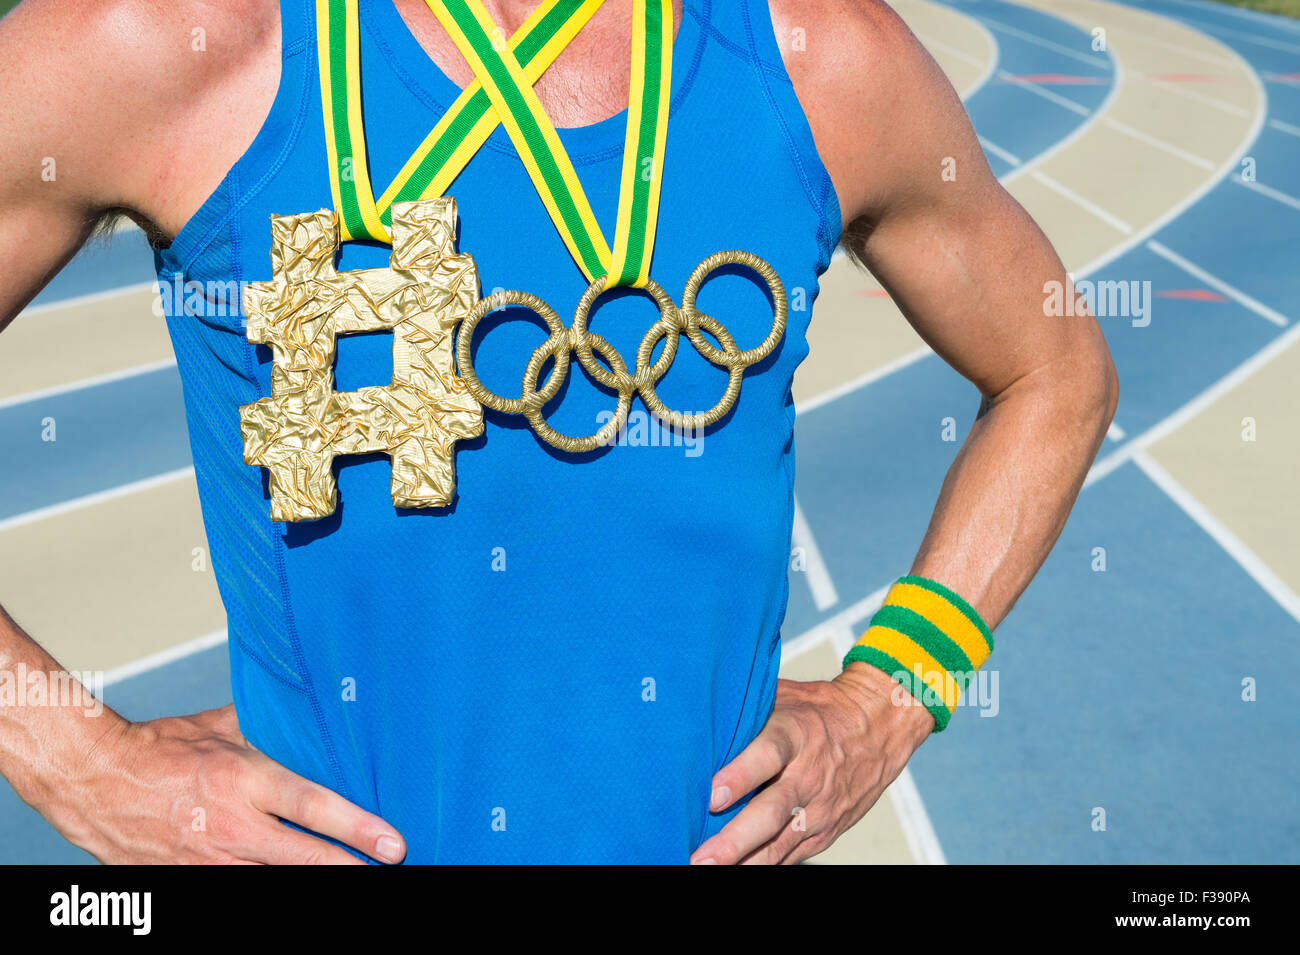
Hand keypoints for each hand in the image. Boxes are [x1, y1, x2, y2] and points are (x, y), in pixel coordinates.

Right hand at [33, 704, 404, 863]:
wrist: (92, 781)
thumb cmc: (159, 748)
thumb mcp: (220, 725)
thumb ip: (270, 726)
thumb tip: (310, 712)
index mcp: (242, 782)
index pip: (314, 808)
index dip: (358, 829)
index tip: (392, 843)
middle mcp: (230, 828)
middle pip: (304, 859)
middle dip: (349, 867)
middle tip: (387, 865)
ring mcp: (208, 863)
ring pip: (274, 879)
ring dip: (309, 873)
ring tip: (344, 867)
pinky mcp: (187, 882)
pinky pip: (238, 885)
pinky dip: (264, 877)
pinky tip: (286, 870)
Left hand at [690, 662, 933, 863]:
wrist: (878, 725)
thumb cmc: (819, 708)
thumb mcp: (785, 695)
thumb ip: (747, 708)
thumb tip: (699, 709)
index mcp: (796, 734)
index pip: (767, 755)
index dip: (740, 777)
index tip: (712, 796)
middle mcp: (808, 775)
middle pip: (771, 812)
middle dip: (734, 840)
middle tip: (702, 858)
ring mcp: (819, 807)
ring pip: (780, 843)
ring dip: (744, 861)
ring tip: (709, 871)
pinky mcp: (825, 829)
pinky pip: (791, 854)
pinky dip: (764, 865)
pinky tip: (738, 870)